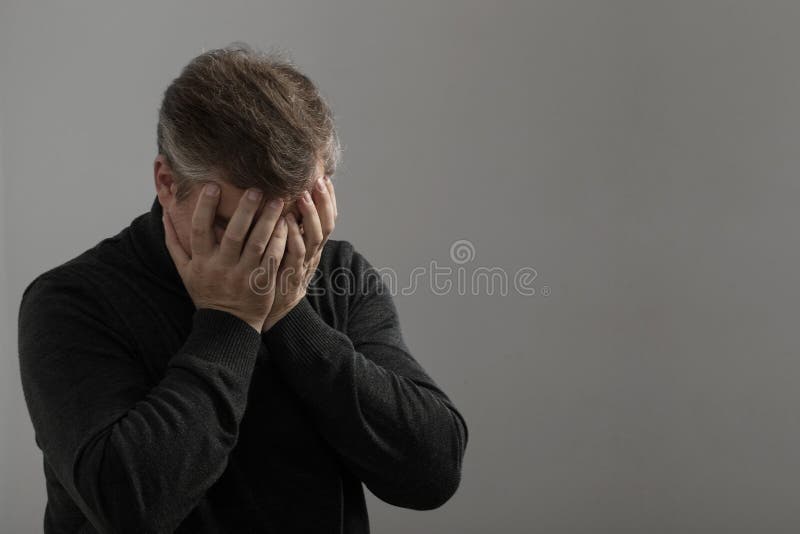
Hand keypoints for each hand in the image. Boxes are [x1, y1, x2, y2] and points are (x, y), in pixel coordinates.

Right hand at [163, 183, 288, 331]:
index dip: (205, 208)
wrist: (227, 325)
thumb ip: (174, 242)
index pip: (200, 230)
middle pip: (233, 234)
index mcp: (202, 262)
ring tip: (277, 200)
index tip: (212, 186)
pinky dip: (279, 240)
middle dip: (244, 210)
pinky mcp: (263, 282)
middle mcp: (222, 267)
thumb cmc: (206, 293)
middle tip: (256, 189)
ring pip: (257, 244)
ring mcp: (244, 275)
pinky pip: (272, 257)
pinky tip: (285, 223)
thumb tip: (163, 213)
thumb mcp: (185, 271)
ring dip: (267, 221)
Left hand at [261, 175, 337, 331]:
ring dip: (310, 215)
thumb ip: (287, 224)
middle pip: (327, 223)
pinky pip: (296, 254)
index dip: (329, 198)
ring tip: (303, 195)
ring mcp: (304, 264)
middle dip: (324, 201)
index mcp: (314, 244)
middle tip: (318, 180)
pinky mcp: (291, 275)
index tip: (325, 177)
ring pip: (316, 237)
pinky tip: (285, 221)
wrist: (272, 308)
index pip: (329, 217)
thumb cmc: (275, 272)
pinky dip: (293, 236)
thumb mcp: (285, 246)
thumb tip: (280, 196)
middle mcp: (314, 252)